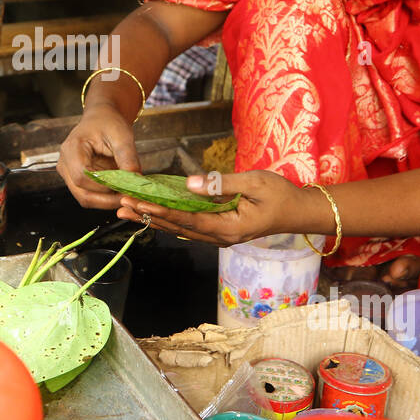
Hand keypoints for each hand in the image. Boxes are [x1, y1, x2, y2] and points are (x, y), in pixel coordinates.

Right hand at [57, 105, 141, 209]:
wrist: (101, 119)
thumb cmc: (109, 123)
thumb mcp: (122, 136)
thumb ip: (128, 158)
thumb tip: (136, 181)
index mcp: (72, 148)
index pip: (83, 176)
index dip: (104, 186)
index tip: (126, 187)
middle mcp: (64, 164)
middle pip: (82, 193)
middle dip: (108, 200)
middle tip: (130, 197)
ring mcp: (67, 174)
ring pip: (85, 198)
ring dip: (107, 201)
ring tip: (126, 193)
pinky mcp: (75, 180)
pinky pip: (89, 195)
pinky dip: (105, 198)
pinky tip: (119, 191)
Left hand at [115, 170, 311, 246]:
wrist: (299, 211)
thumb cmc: (280, 194)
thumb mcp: (254, 182)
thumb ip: (221, 183)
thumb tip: (189, 183)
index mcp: (228, 227)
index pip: (187, 219)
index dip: (161, 211)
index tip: (138, 202)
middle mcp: (220, 237)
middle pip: (178, 227)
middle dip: (149, 216)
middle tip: (121, 206)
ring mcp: (220, 235)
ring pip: (181, 228)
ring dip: (154, 218)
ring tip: (129, 209)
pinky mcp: (220, 229)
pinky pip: (190, 225)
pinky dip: (170, 218)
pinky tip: (153, 212)